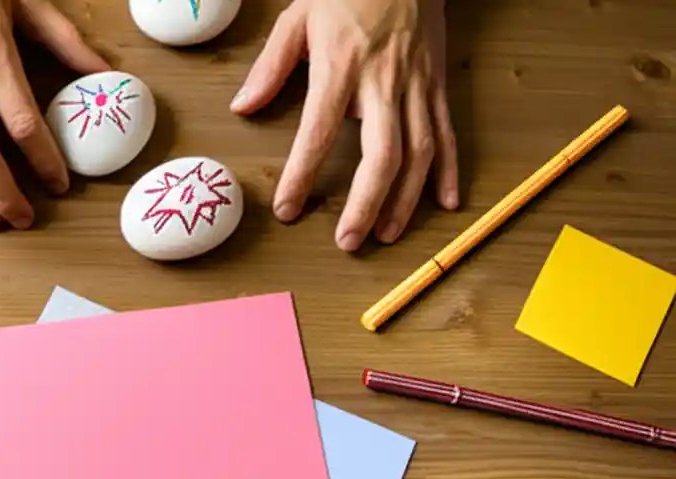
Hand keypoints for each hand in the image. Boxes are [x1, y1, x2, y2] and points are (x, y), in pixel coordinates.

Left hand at [231, 0, 458, 250]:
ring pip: (419, 152)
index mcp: (341, 66)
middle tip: (348, 241)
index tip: (288, 208)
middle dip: (366, 203)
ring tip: (386, 234)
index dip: (303, 174)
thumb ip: (271, 66)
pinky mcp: (438, 83)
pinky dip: (450, 170)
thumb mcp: (296, 17)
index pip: (318, 131)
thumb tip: (243, 107)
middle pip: (382, 154)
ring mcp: (416, 85)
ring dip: (406, 199)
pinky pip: (447, 132)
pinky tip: (446, 203)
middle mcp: (383, 82)